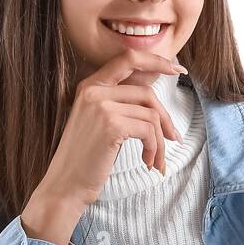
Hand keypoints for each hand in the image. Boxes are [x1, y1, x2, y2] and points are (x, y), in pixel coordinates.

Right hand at [22, 49, 187, 244]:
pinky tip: (147, 162)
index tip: (177, 70)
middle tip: (174, 138)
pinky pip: (149, 131)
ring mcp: (101, 106)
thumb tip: (156, 102)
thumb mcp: (99, 123)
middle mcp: (94, 90)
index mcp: (90, 85)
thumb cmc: (86, 159)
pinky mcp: (111, 125)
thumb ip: (120, 104)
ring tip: (155, 160)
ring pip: (151, 115)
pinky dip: (154, 149)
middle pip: (147, 93)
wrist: (66, 185)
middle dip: (165, 118)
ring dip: (160, 142)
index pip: (128, 59)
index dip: (156, 61)